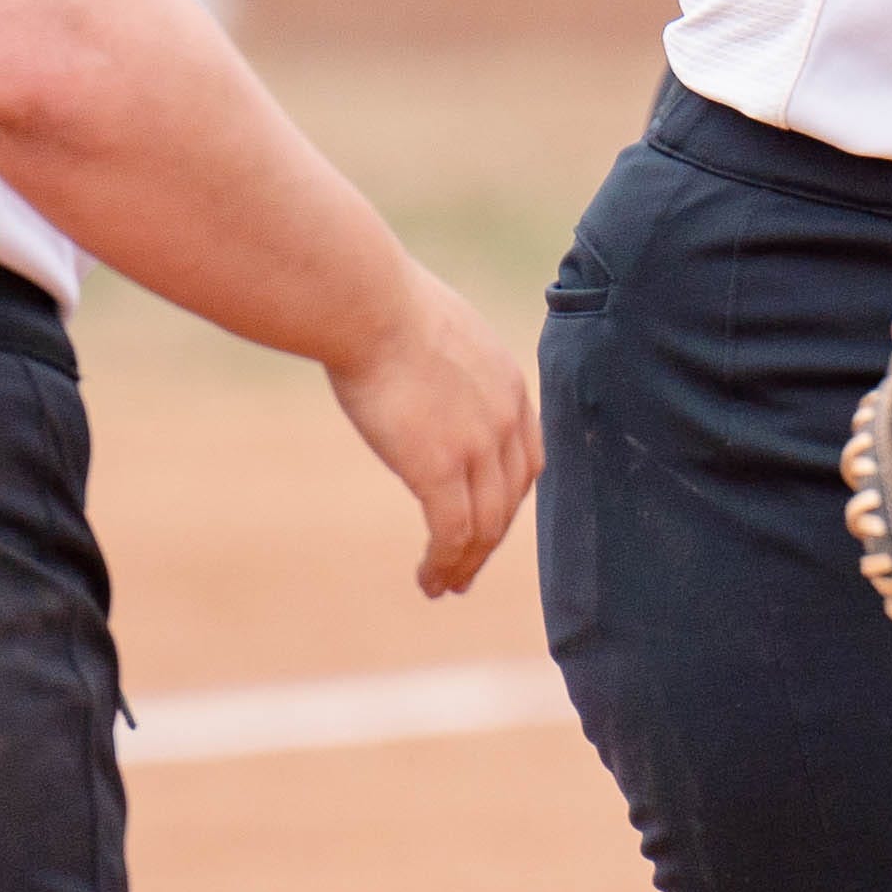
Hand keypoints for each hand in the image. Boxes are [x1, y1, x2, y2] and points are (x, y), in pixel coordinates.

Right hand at [323, 256, 536, 596]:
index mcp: (509, 384)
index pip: (525, 458)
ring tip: (444, 587)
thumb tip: (418, 365)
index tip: (490, 522)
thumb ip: (443, 362)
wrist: (366, 304)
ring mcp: (478, 446)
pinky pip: (452, 534)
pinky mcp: (440, 468)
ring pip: (486, 526)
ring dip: (466, 564)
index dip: (509, 497)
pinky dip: (445, 564)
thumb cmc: (381, 304)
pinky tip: (428, 580)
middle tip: (467, 570)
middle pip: (510, 498)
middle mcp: (506, 418)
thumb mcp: (434, 329)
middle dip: (490, 540)